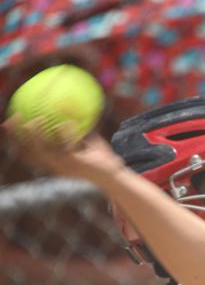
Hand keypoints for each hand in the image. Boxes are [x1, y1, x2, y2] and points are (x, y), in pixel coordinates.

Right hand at [3, 118, 123, 186]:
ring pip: (45, 150)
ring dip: (38, 135)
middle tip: (12, 118)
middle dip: (18, 136)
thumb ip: (80, 127)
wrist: (114, 177)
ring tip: (36, 119)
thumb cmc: (101, 159)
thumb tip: (75, 107)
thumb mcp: (88, 140)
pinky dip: (66, 135)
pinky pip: (68, 148)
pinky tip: (66, 122)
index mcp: (54, 162)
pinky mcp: (77, 164)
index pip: (28, 151)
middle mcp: (55, 165)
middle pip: (29, 151)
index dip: (15, 139)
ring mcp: (65, 165)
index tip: (7, 123)